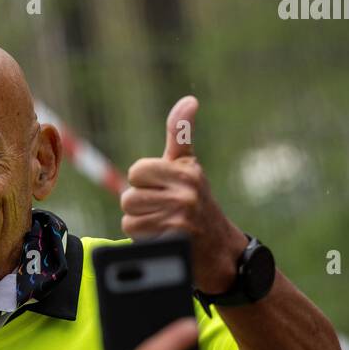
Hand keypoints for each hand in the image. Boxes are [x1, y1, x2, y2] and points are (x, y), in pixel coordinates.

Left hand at [121, 95, 246, 293]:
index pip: (136, 171)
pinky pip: (136, 238)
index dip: (143, 182)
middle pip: (129, 197)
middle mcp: (186, 195)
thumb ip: (180, 134)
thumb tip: (189, 100)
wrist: (219, 249)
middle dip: (140, 206)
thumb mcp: (189, 167)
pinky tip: (164, 239)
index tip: (161, 189)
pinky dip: (145, 241)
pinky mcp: (173, 244)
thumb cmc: (197, 201)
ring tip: (163, 224)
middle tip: (162, 210)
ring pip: (129, 219)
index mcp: (186, 172)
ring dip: (142, 225)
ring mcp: (181, 220)